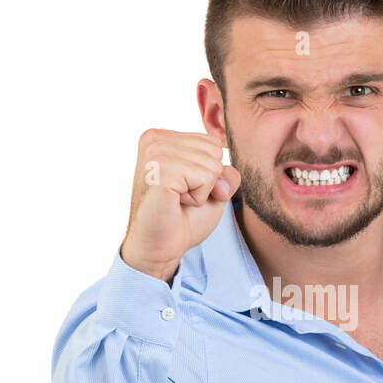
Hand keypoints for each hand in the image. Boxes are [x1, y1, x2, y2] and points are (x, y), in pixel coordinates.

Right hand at [120, 129, 240, 281]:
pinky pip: (207, 178)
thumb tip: (226, 171)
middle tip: (180, 197)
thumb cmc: (182, 218)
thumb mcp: (212, 189)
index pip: (212, 143)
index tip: (183, 188)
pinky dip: (198, 198)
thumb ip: (226, 172)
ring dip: (202, 191)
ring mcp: (156, 152)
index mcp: (162, 136)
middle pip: (215, 151)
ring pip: (213, 165)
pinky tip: (175, 203)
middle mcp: (155, 138)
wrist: (159, 246)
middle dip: (207, 181)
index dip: (209, 173)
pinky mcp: (161, 169)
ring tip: (177, 200)